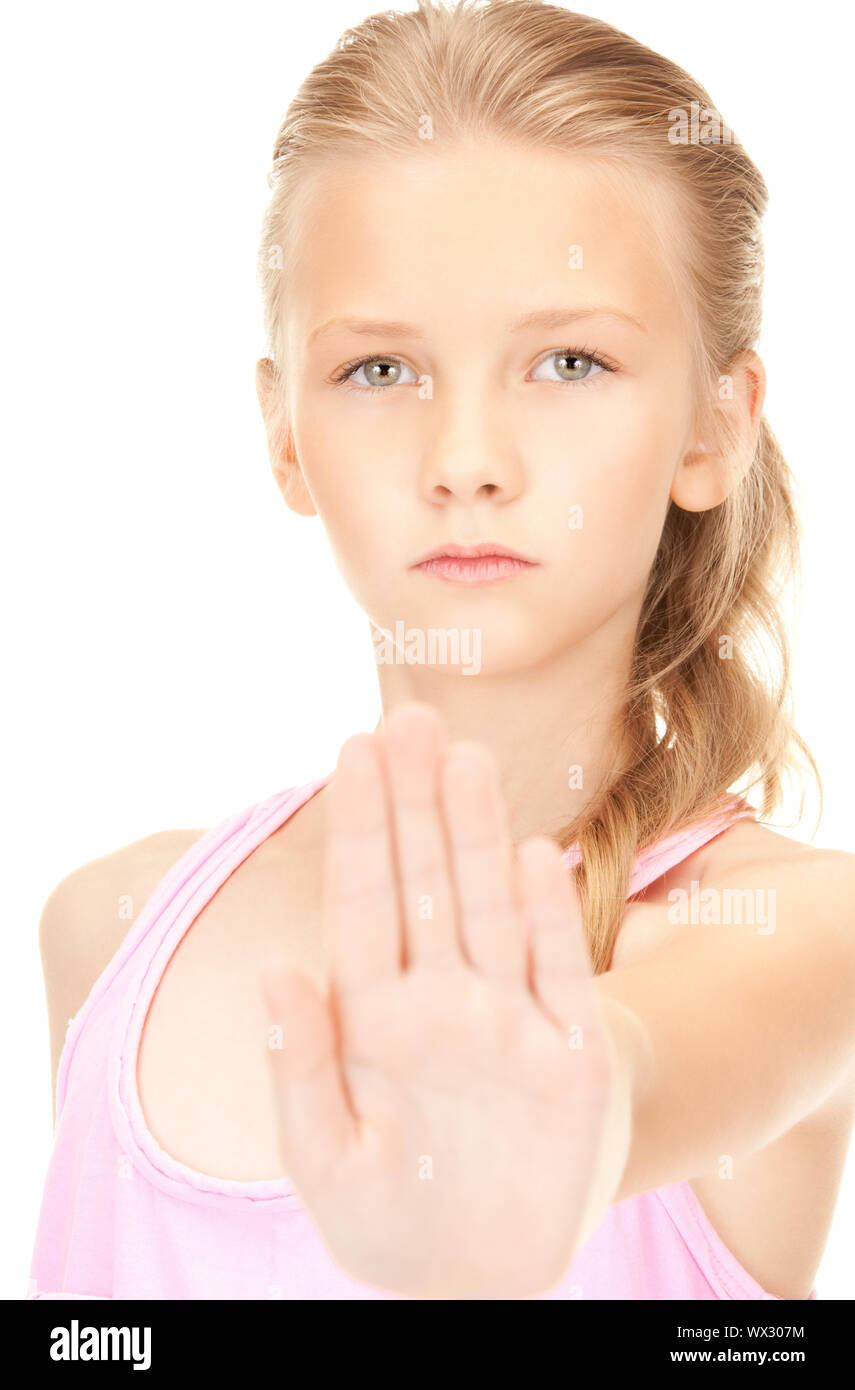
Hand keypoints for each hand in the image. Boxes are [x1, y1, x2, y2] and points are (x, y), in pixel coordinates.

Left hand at [260, 702, 620, 1298]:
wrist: (481, 1274)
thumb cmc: (390, 1216)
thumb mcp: (324, 1159)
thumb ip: (299, 1068)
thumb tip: (273, 973)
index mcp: (372, 1018)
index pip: (363, 902)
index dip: (359, 827)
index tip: (351, 749)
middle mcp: (440, 1001)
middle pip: (426, 883)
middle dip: (415, 803)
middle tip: (410, 716)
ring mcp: (506, 1021)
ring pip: (490, 909)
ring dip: (478, 836)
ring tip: (464, 758)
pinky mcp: (569, 1058)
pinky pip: (558, 975)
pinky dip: (548, 918)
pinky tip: (534, 854)